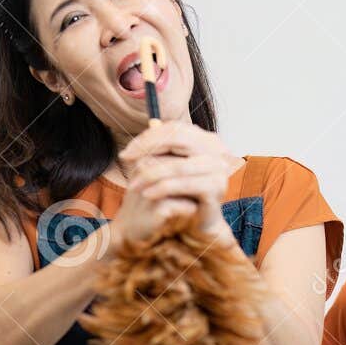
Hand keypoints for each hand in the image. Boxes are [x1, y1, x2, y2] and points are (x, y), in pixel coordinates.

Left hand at [117, 120, 244, 238]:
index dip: (149, 137)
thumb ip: (164, 145)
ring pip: (178, 165)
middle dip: (147, 149)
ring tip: (133, 184)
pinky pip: (183, 185)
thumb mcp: (170, 165)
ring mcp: (219, 169)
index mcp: (207, 140)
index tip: (127, 151)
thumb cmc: (182, 193)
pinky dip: (162, 189)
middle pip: (177, 140)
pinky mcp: (216, 188)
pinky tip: (147, 195)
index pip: (175, 129)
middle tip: (126, 160)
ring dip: (150, 174)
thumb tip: (152, 122)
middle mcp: (217, 150)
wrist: (199, 222)